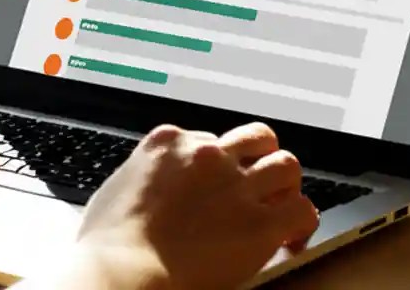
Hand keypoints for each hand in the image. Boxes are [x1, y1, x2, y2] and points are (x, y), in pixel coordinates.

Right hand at [74, 123, 317, 289]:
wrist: (124, 271)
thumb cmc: (107, 244)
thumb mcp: (116, 189)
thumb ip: (144, 177)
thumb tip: (149, 189)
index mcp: (168, 142)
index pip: (208, 138)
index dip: (217, 163)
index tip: (215, 184)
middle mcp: (208, 155)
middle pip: (255, 139)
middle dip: (260, 159)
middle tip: (259, 185)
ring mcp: (237, 185)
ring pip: (285, 166)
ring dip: (285, 186)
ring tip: (281, 206)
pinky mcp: (260, 223)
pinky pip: (302, 209)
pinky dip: (301, 223)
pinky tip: (291, 239)